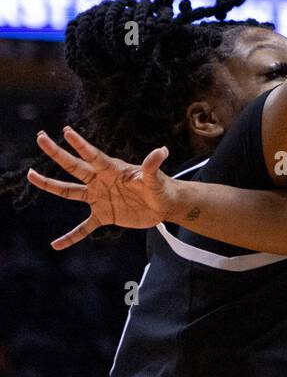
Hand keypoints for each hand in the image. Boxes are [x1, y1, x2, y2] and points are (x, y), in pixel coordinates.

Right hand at [27, 127, 176, 248]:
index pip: (93, 156)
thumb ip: (153, 166)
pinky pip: (83, 228)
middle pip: (74, 167)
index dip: (80, 144)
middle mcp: (101, 181)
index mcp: (112, 170)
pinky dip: (71, 237)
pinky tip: (56, 244)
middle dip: (57, 153)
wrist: (164, 206)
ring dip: (50, 185)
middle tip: (40, 137)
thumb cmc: (161, 188)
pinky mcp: (104, 215)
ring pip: (69, 191)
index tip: (65, 131)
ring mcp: (99, 198)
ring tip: (31, 176)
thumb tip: (161, 150)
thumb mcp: (156, 179)